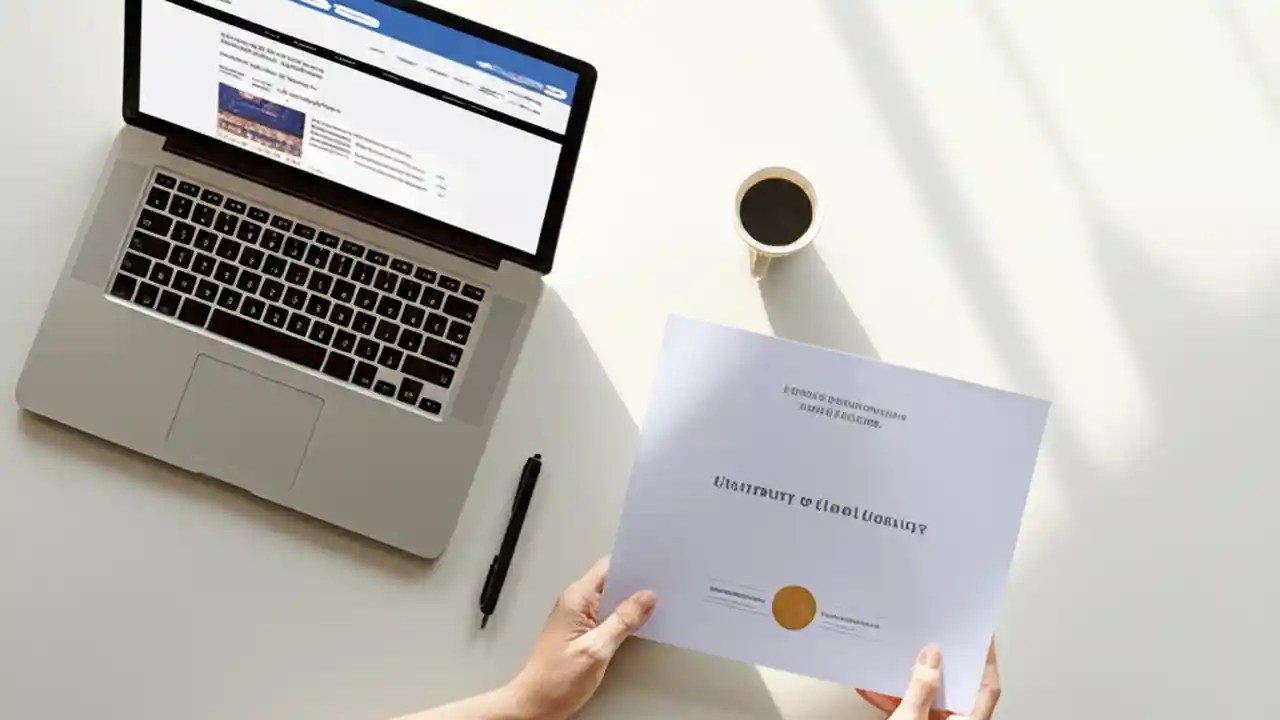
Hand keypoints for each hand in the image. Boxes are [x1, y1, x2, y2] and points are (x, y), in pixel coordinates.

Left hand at [505, 557, 656, 719]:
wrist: (535, 705)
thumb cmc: (555, 680)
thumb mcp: (597, 649)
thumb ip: (623, 621)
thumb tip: (645, 599)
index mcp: (576, 599)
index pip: (608, 567)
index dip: (632, 566)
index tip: (653, 570)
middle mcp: (574, 604)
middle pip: (611, 582)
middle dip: (635, 586)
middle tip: (659, 593)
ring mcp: (577, 618)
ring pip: (610, 601)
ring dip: (629, 605)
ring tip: (651, 611)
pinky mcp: (580, 633)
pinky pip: (605, 617)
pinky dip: (621, 620)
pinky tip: (635, 628)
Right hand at [861, 640, 1000, 719]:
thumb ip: (920, 690)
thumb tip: (931, 659)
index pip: (987, 686)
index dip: (987, 658)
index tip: (983, 633)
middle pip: (956, 688)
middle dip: (942, 662)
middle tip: (935, 637)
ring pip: (929, 698)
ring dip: (910, 679)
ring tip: (897, 659)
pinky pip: (909, 711)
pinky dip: (893, 698)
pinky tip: (875, 687)